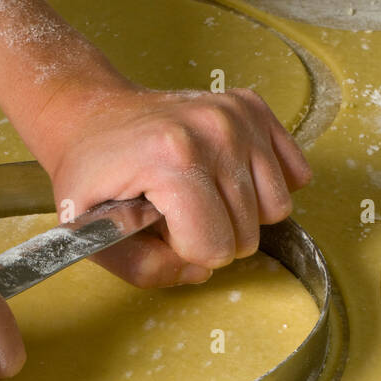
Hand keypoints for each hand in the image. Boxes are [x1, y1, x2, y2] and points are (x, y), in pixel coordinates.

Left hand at [41, 83, 311, 286]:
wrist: (90, 116)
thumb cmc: (89, 175)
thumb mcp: (91, 235)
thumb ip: (146, 269)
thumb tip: (199, 270)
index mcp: (172, 158)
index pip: (215, 248)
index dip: (185, 252)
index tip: (157, 227)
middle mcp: (214, 129)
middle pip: (248, 235)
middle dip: (211, 236)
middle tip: (173, 211)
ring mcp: (238, 115)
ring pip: (276, 209)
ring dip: (238, 215)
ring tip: (197, 195)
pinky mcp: (252, 109)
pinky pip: (292, 175)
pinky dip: (261, 187)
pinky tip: (224, 178)